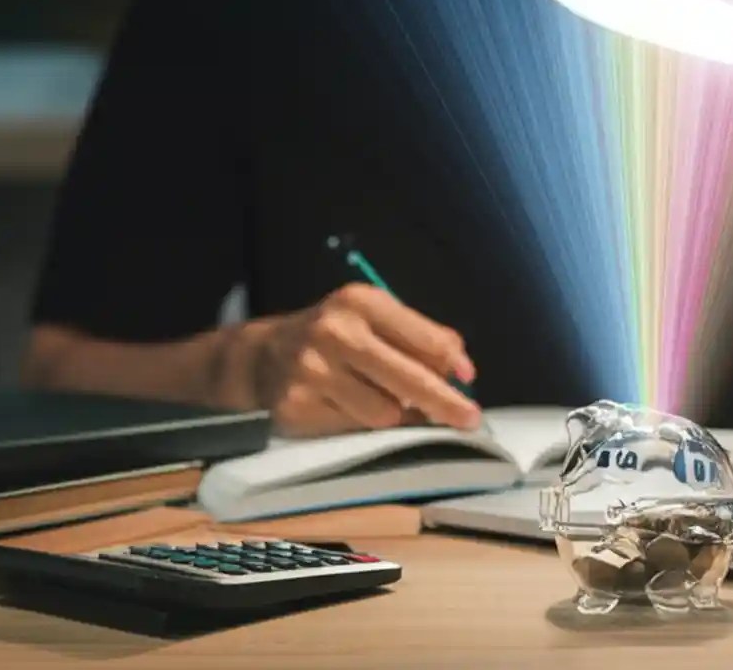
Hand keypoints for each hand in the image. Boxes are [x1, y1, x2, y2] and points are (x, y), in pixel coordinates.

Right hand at [245, 283, 480, 436]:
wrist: (262, 356)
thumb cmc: (334, 336)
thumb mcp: (371, 318)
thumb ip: (417, 336)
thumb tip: (462, 369)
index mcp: (360, 302)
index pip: (421, 336)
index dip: (450, 362)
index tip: (469, 379)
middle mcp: (335, 332)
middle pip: (408, 378)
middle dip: (445, 402)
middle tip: (470, 420)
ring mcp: (314, 371)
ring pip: (384, 413)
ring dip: (396, 416)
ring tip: (386, 404)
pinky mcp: (299, 406)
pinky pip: (354, 430)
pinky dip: (364, 427)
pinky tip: (353, 411)